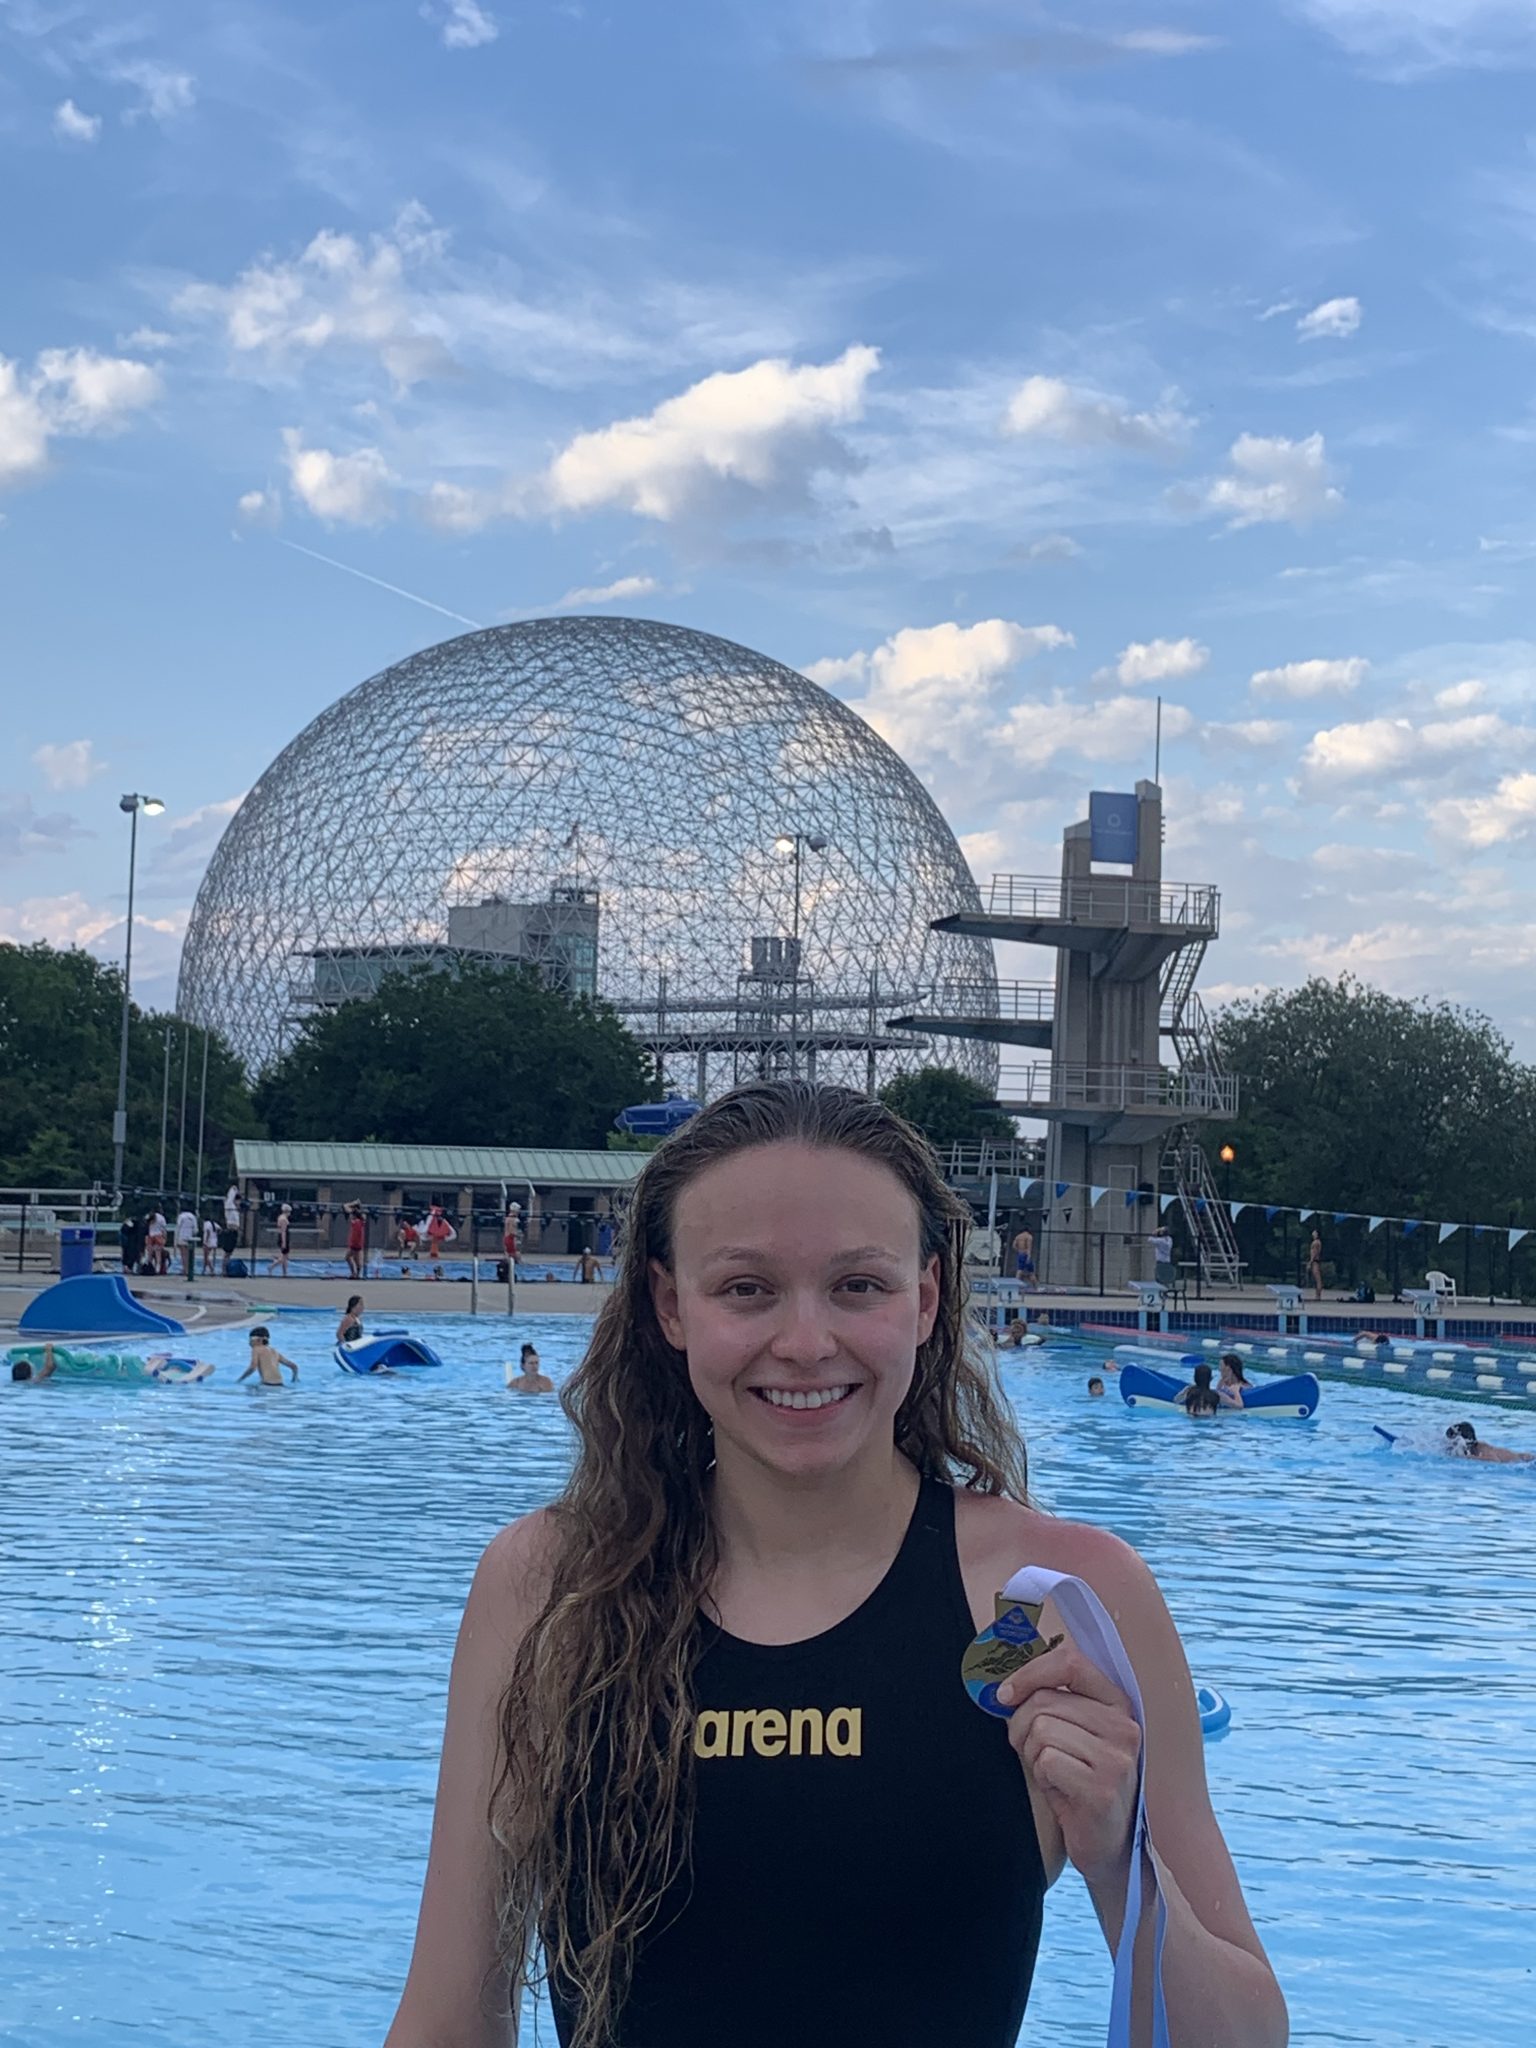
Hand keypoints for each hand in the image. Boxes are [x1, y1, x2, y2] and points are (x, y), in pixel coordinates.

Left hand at [997, 1638, 1141, 1889]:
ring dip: (1033, 1756)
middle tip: (1032, 1753)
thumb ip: (1050, 1703)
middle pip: (1044, 1701)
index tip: (1005, 1694)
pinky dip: (1042, 1777)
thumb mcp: (1072, 1734)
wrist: (1108, 1847)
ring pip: (1041, 1730)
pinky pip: (1046, 1761)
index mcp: (1117, 1703)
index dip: (1030, 1673)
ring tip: (1054, 1775)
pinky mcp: (1102, 1788)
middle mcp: (1123, 1726)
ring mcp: (1117, 1757)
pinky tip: (1061, 1793)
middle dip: (1022, 1728)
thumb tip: (1003, 1689)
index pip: (1070, 1662)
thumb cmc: (1080, 1783)